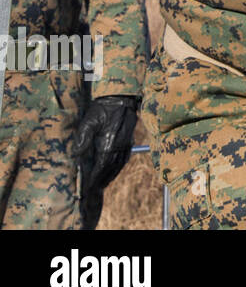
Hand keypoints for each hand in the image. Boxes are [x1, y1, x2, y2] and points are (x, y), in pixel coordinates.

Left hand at [73, 95, 138, 226]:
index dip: (95, 178)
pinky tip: (115, 168)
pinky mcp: (129, 139)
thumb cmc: (103, 108)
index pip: (101, 166)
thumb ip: (82, 138)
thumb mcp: (89, 121)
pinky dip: (119, 166)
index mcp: (109, 144)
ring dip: (111, 175)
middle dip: (102, 180)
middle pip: (111, 169)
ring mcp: (126, 144)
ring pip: (119, 164)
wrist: (121, 98)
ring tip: (104, 183)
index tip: (88, 187)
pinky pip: (125, 157)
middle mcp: (119, 147)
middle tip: (94, 189)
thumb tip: (75, 155)